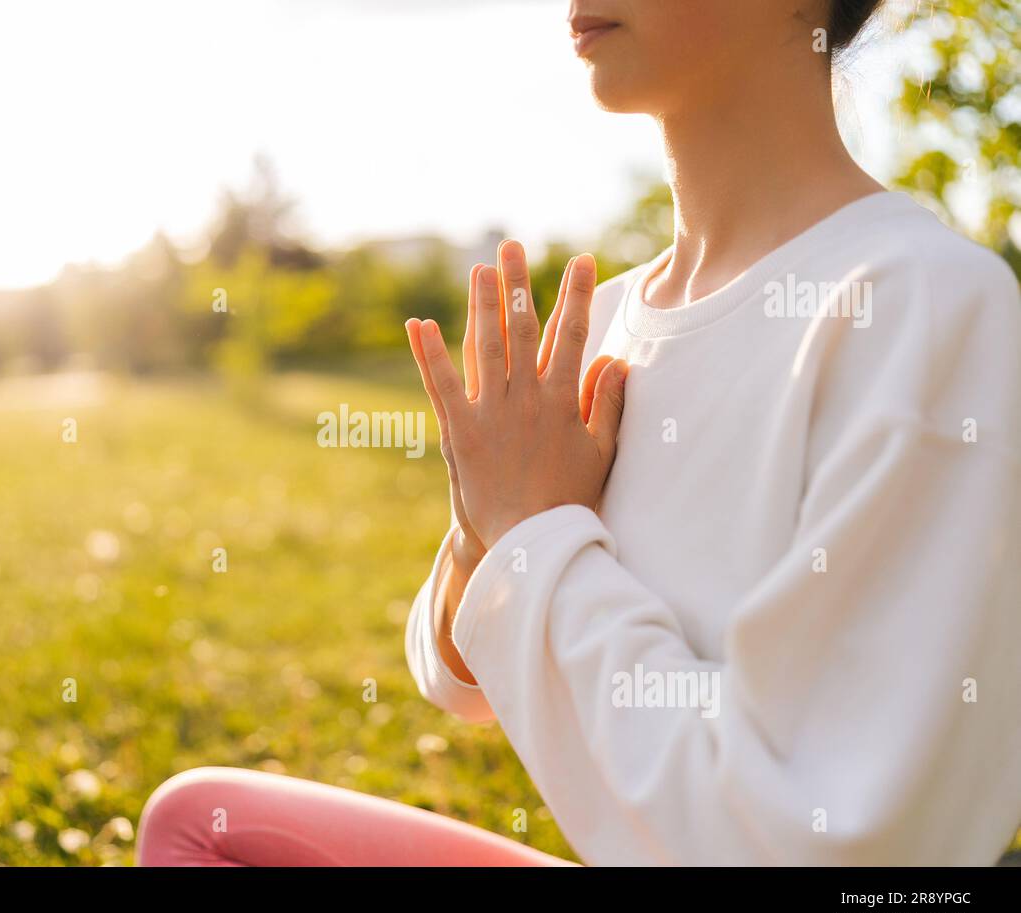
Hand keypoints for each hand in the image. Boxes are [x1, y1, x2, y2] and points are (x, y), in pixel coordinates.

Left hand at [406, 242, 626, 548]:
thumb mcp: (601, 453)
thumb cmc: (569, 501)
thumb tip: (617, 360)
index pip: (573, 336)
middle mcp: (526, 399)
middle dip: (518, 284)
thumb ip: (608, 405)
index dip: (577, 296)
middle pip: (523, 329)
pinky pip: (442, 385)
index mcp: (563, 401)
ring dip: (481, 305)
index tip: (582, 261)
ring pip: (486, 347)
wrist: (528, 544)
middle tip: (511, 246)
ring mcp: (491, 413)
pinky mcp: (460, 432)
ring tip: (479, 268)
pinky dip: (429, 354)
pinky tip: (418, 324)